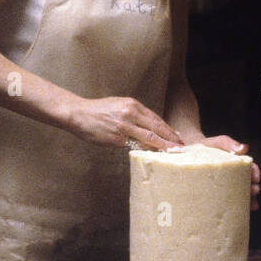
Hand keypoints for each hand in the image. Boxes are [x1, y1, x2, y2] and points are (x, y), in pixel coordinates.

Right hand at [69, 96, 183, 149]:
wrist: (78, 114)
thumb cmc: (98, 111)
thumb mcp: (119, 105)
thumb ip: (134, 114)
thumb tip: (149, 126)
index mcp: (132, 105)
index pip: (155, 119)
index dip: (168, 129)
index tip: (177, 137)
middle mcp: (130, 114)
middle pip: (157, 128)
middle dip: (171, 138)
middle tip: (182, 147)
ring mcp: (124, 127)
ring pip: (150, 138)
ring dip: (164, 146)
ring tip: (174, 152)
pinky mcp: (117, 138)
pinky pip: (135, 146)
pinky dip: (146, 151)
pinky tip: (154, 156)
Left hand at [195, 135, 260, 210]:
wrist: (187, 154)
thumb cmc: (206, 147)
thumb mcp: (217, 143)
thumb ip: (230, 143)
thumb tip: (244, 147)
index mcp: (237, 163)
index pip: (250, 168)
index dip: (255, 172)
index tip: (256, 178)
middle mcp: (235, 175)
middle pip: (248, 183)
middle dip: (253, 188)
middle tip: (254, 191)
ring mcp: (227, 185)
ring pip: (241, 194)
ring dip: (249, 200)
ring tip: (252, 205)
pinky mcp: (219, 194)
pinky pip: (230, 202)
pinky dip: (237, 208)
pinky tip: (241, 212)